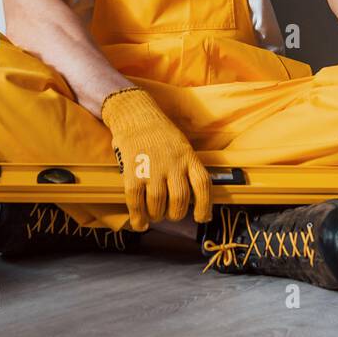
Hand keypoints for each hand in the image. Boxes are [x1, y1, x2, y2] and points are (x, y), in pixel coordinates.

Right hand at [100, 86, 212, 230]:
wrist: (135, 114)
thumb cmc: (159, 133)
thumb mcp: (182, 145)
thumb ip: (187, 167)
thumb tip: (192, 196)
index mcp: (188, 156)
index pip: (203, 184)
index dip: (205, 206)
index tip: (201, 218)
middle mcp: (172, 164)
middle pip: (180, 199)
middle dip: (176, 213)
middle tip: (171, 214)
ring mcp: (152, 169)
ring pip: (158, 204)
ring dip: (157, 215)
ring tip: (155, 215)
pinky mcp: (132, 172)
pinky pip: (136, 201)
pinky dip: (138, 216)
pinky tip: (140, 222)